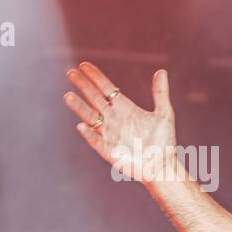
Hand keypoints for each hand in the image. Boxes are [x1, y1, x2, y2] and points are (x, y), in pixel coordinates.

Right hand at [63, 63, 179, 182]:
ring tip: (68, 95)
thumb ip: (160, 93)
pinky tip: (82, 125)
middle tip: (71, 72)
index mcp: (124, 108)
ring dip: (79, 107)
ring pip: (90, 117)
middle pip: (94, 98)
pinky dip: (89, 134)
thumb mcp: (164, 114)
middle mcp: (113, 118)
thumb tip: (161, 71)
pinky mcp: (108, 150)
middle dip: (83, 85)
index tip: (83, 64)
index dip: (95, 76)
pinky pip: (95, 140)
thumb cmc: (163, 142)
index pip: (106, 88)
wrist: (162, 166)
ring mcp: (109, 133)